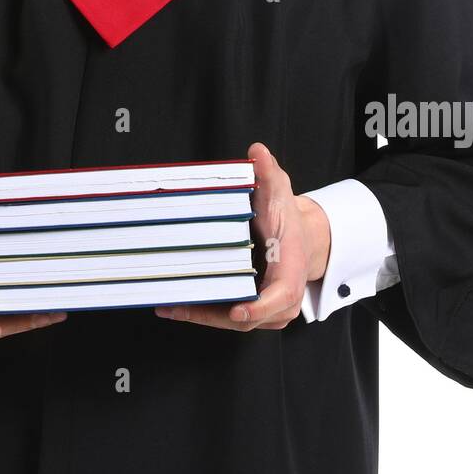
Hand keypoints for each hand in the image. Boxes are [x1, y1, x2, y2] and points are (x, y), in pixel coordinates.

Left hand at [153, 142, 329, 330]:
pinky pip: (229, 317)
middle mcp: (284, 298)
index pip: (280, 295)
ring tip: (170, 306)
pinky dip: (205, 313)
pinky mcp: (256, 312)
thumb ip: (269, 174)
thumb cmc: (288, 220)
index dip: (259, 306)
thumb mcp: (280, 193)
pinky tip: (177, 306)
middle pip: (248, 316)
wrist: (302, 240)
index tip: (237, 309)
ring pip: (235, 321)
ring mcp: (270, 310)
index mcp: (291, 270)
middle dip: (212, 314)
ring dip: (202, 316)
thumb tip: (257, 152)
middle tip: (179, 305)